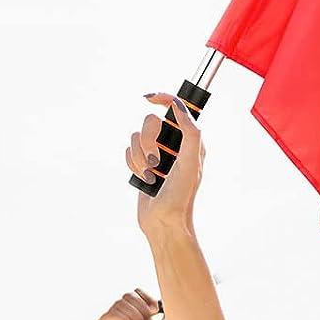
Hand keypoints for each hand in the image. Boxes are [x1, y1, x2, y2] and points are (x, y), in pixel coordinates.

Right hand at [93, 289, 168, 319]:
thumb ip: (166, 310)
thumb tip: (168, 298)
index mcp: (134, 310)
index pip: (136, 292)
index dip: (146, 299)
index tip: (154, 311)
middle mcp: (120, 313)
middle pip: (128, 295)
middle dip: (141, 312)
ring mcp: (109, 319)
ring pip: (121, 304)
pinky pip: (112, 314)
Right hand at [128, 93, 204, 236]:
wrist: (164, 221)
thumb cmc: (181, 195)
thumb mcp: (191, 162)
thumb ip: (191, 133)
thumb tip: (179, 106)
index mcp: (191, 143)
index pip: (177, 110)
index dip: (164, 99)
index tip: (149, 98)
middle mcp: (174, 146)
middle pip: (150, 122)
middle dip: (148, 141)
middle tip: (157, 160)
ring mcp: (157, 155)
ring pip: (135, 137)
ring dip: (140, 157)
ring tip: (151, 175)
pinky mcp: (141, 164)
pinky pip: (127, 151)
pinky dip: (133, 164)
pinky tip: (144, 178)